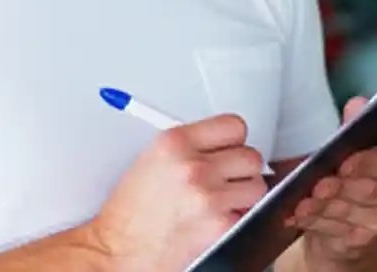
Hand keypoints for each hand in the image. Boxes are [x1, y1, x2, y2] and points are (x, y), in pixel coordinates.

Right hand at [90, 114, 267, 271]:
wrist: (119, 251)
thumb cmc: (129, 213)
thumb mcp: (151, 160)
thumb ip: (189, 145)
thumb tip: (222, 144)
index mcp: (175, 143)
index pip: (233, 126)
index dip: (235, 139)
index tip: (231, 148)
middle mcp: (193, 166)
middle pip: (251, 155)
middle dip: (242, 169)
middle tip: (228, 179)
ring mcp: (209, 196)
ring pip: (257, 185)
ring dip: (244, 195)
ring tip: (221, 202)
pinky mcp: (219, 225)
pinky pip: (249, 215)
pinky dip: (237, 219)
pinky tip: (215, 220)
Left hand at [287, 97, 376, 263]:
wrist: (357, 210)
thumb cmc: (359, 165)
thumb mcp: (357, 141)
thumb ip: (357, 123)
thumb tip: (357, 104)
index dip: (370, 163)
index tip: (344, 163)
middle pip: (373, 192)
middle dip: (342, 188)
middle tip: (318, 184)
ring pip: (353, 213)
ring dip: (326, 207)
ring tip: (303, 200)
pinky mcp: (365, 240)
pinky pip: (339, 231)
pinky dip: (316, 222)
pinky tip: (299, 215)